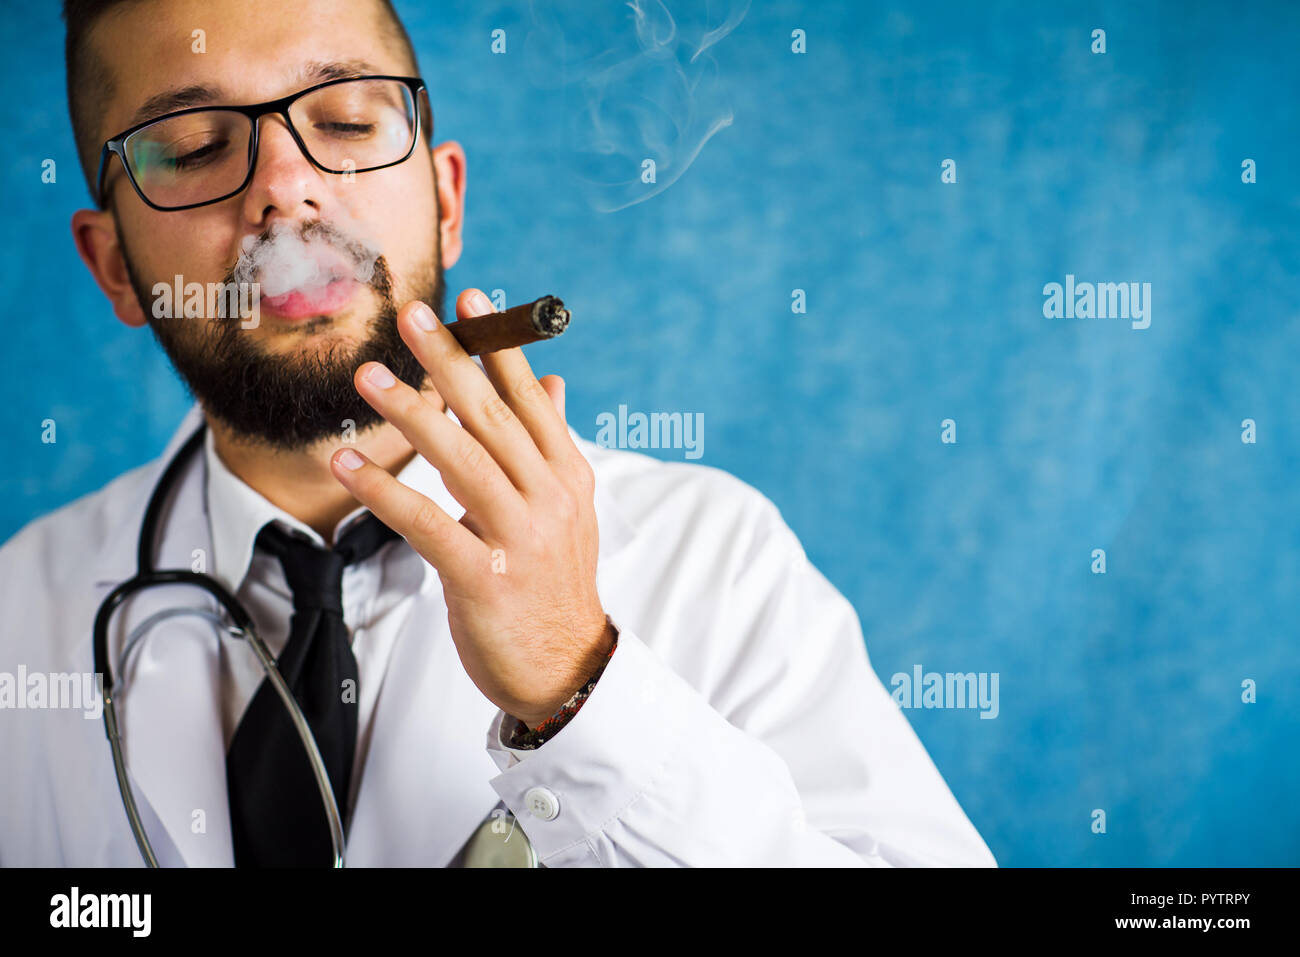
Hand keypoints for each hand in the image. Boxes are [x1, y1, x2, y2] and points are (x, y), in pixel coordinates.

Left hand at [330, 288, 615, 728]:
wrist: (567, 670)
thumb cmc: (554, 584)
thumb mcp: (565, 509)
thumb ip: (548, 446)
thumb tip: (551, 384)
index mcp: (568, 476)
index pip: (530, 399)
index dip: (498, 347)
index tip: (471, 300)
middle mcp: (549, 498)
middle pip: (493, 417)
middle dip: (449, 361)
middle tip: (410, 316)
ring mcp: (521, 538)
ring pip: (461, 461)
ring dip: (411, 414)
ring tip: (367, 377)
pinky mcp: (486, 579)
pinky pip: (427, 524)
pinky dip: (385, 490)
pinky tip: (349, 463)